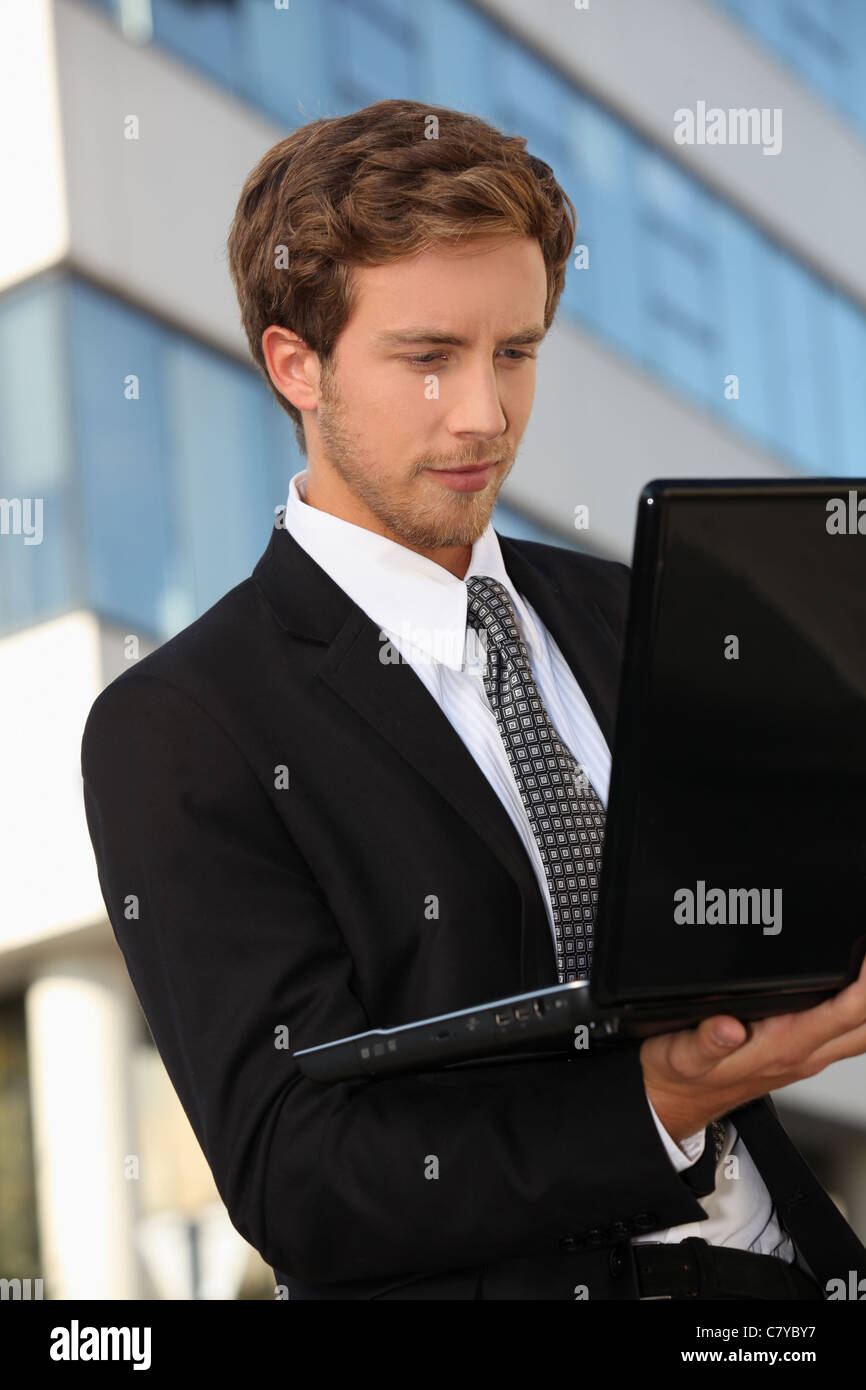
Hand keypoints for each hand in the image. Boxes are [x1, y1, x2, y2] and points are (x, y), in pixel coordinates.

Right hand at [641, 951, 865, 1141]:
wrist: (675, 1103)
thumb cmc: (680, 1078)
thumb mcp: (681, 1057)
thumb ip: (706, 1042)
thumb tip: (728, 1027)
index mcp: (782, 1047)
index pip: (845, 1014)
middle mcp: (803, 1053)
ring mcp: (807, 1056)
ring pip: (862, 1033)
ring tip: (864, 962)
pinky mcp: (801, 1055)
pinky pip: (847, 1035)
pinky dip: (859, 1012)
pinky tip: (850, 988)